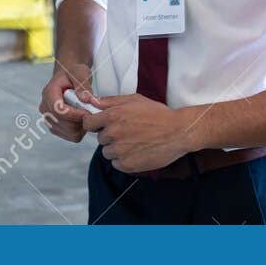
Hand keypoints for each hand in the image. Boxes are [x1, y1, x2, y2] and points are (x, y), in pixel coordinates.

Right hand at [39, 62, 92, 142]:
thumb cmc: (73, 74)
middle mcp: (46, 108)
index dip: (74, 114)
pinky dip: (81, 130)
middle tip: (91, 111)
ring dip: (81, 125)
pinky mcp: (57, 128)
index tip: (88, 111)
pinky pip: (71, 136)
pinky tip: (83, 118)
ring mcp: (50, 119)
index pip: (58, 110)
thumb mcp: (80, 72)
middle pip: (64, 124)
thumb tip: (85, 99)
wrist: (68, 78)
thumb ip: (83, 84)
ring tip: (86, 112)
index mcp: (49, 93)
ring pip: (69, 133)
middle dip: (80, 119)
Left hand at [81, 94, 198, 172]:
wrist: (178, 132)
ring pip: (107, 152)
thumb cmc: (157, 114)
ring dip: (116, 149)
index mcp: (112, 116)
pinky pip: (116, 164)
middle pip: (100, 139)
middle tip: (127, 132)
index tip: (100, 125)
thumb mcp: (134, 100)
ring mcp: (119, 151)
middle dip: (110, 136)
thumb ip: (110, 101)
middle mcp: (113, 133)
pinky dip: (124, 160)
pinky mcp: (127, 165)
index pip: (88, 123)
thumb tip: (91, 101)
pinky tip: (137, 151)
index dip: (94, 124)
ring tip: (134, 142)